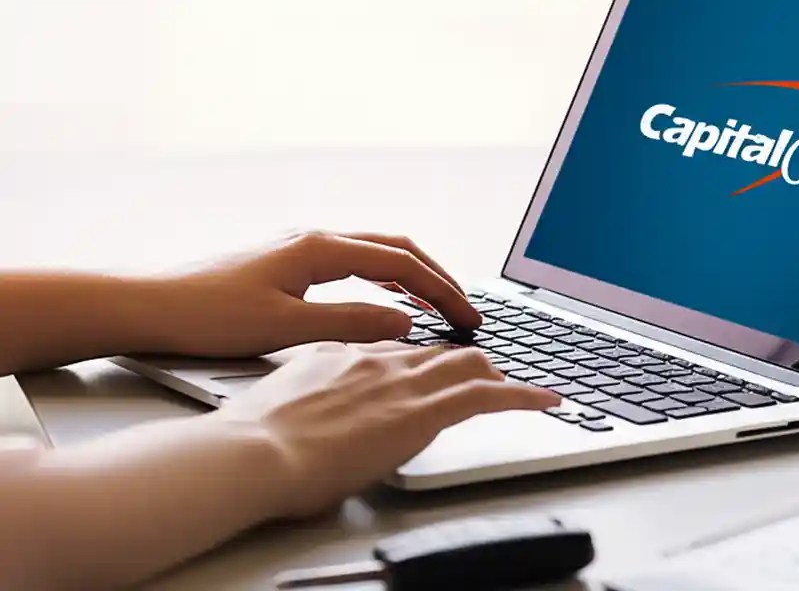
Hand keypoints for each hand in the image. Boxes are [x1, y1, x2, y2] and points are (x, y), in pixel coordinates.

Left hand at [148, 231, 481, 357]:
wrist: (146, 305)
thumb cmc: (206, 316)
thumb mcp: (285, 328)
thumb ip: (350, 324)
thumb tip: (405, 323)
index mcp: (320, 249)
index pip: (402, 265)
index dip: (442, 292)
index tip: (468, 318)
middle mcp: (314, 239)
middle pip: (396, 249)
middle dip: (437, 279)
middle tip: (466, 312)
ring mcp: (299, 249)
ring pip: (375, 254)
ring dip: (412, 278)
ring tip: (439, 307)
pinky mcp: (286, 265)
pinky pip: (353, 265)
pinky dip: (384, 281)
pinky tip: (385, 303)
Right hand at [215, 341, 558, 517]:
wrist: (251, 452)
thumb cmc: (253, 444)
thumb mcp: (280, 409)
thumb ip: (307, 407)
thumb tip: (314, 426)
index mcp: (338, 355)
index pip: (395, 349)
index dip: (420, 360)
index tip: (429, 371)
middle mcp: (376, 359)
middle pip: (438, 350)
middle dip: (467, 361)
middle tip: (486, 376)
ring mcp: (402, 382)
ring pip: (468, 363)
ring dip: (496, 375)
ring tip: (519, 388)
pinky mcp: (423, 411)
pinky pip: (489, 395)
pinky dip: (523, 396)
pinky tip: (545, 401)